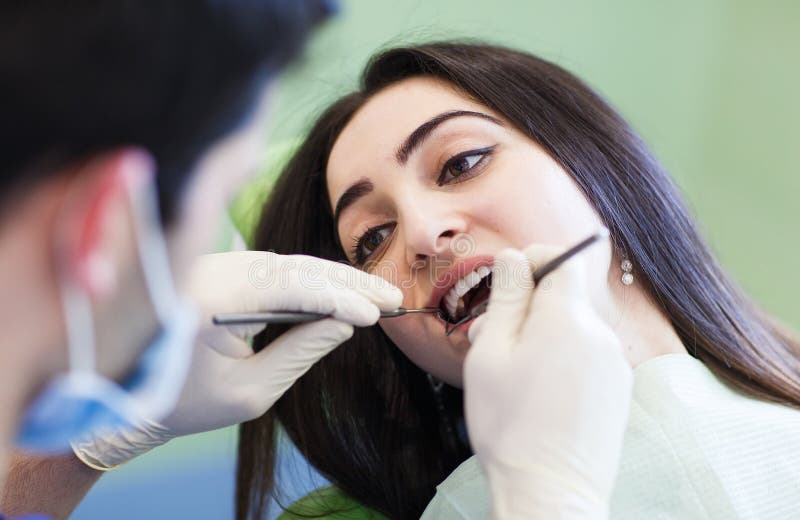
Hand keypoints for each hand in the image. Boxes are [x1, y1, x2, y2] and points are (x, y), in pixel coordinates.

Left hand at [72, 251, 400, 468]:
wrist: (129, 389)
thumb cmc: (186, 400)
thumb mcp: (249, 391)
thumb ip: (299, 353)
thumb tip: (345, 325)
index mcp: (210, 301)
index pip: (287, 287)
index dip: (335, 299)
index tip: (373, 316)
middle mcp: (212, 271)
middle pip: (293, 266)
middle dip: (347, 282)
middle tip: (391, 298)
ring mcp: (215, 264)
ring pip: (287, 263)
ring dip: (334, 278)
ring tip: (376, 294)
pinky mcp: (221, 268)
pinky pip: (274, 267)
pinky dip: (311, 278)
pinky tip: (341, 288)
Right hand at [463, 241, 631, 518]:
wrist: (550, 492)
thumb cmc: (510, 424)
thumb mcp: (491, 354)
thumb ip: (507, 298)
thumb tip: (515, 257)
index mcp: (568, 318)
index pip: (562, 259)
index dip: (533, 261)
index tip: (508, 283)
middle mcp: (601, 335)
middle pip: (564, 296)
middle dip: (528, 308)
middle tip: (492, 342)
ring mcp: (614, 364)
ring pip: (573, 328)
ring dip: (543, 335)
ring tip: (513, 374)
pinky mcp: (617, 389)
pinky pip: (586, 355)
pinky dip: (562, 359)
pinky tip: (538, 394)